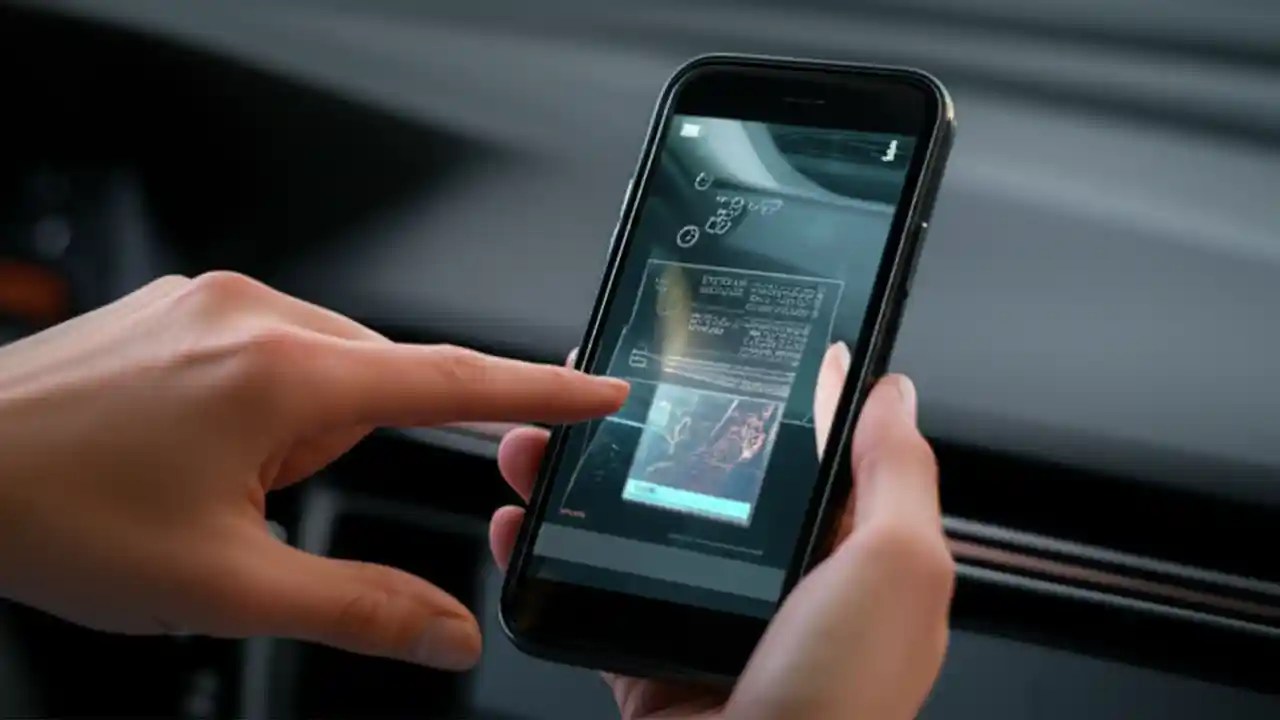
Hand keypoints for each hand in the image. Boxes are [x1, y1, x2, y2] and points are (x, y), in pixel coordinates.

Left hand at [0, 272, 627, 669]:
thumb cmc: (57, 515)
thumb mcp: (228, 588)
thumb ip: (359, 609)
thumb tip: (450, 635)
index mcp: (282, 373)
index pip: (450, 381)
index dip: (535, 393)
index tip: (596, 393)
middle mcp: (254, 313)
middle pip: (373, 382)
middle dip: (340, 448)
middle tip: (254, 504)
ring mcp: (212, 299)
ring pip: (320, 368)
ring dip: (296, 431)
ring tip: (204, 478)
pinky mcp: (182, 303)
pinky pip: (269, 345)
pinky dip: (260, 402)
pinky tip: (192, 444)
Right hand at [489, 344, 952, 717]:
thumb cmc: (842, 706)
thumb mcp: (896, 569)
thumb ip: (897, 473)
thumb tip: (891, 391)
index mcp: (845, 558)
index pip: (797, 453)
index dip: (750, 398)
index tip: (703, 353)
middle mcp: (776, 587)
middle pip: (698, 480)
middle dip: (641, 431)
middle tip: (594, 392)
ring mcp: (705, 620)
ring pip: (632, 525)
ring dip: (578, 478)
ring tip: (538, 440)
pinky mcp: (645, 657)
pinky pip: (586, 590)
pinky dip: (544, 553)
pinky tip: (520, 520)